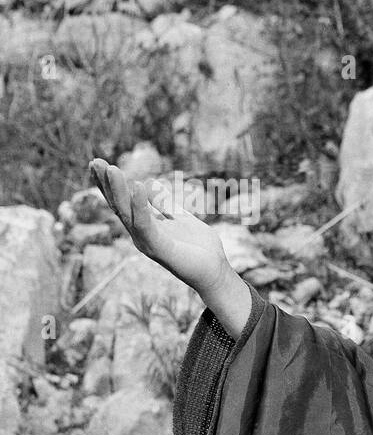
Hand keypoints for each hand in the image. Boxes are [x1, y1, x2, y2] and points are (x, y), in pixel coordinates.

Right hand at [88, 159, 231, 297]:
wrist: (216, 272)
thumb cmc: (199, 248)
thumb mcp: (180, 217)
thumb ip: (164, 203)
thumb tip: (150, 182)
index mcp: (144, 226)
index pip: (122, 202)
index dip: (109, 184)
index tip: (98, 163)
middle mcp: (140, 234)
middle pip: (118, 206)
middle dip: (106, 184)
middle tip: (95, 162)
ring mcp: (147, 242)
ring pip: (127, 213)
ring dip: (119, 191)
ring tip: (112, 169)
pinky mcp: (159, 249)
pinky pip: (146, 224)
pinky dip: (140, 206)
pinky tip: (138, 186)